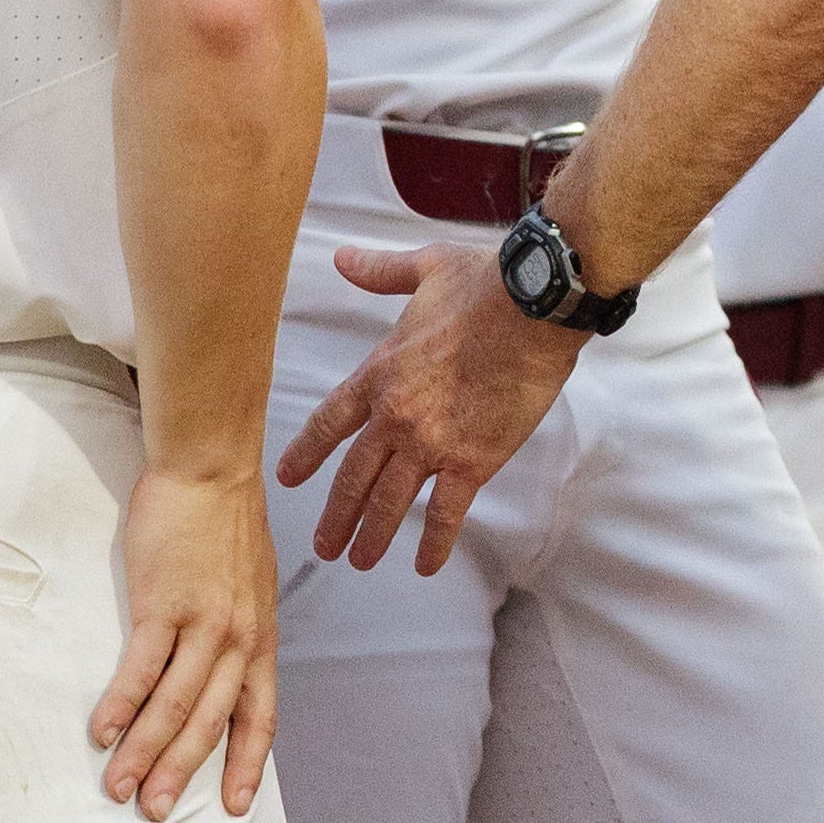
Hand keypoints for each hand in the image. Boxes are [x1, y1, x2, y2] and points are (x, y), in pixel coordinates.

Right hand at [90, 467, 278, 821]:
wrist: (211, 469)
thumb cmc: (225, 525)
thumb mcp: (250, 586)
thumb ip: (239, 632)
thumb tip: (221, 671)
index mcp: (260, 637)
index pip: (259, 715)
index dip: (245, 764)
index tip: (233, 807)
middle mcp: (238, 638)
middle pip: (211, 722)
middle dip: (182, 774)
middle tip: (154, 814)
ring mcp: (204, 622)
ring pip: (174, 706)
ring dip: (143, 752)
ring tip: (118, 788)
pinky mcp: (165, 603)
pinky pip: (141, 668)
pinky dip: (121, 705)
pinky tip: (100, 732)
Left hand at [274, 241, 587, 573]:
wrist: (534, 307)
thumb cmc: (484, 283)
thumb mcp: (425, 268)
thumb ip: (380, 271)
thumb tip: (344, 257)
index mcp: (380, 371)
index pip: (329, 422)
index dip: (306, 453)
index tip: (289, 478)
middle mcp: (396, 415)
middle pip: (354, 476)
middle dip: (336, 515)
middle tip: (324, 545)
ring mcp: (432, 443)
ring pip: (391, 502)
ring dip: (372, 535)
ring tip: (360, 560)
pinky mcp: (473, 462)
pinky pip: (447, 513)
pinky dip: (435, 542)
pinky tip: (425, 565)